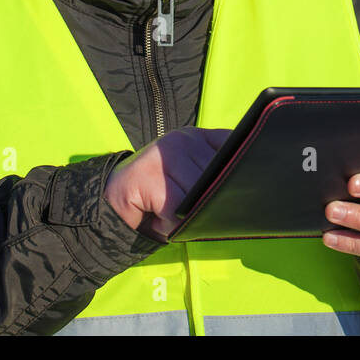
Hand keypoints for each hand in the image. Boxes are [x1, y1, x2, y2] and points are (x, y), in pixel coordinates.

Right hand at [104, 127, 230, 240]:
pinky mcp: (148, 175)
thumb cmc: (161, 199)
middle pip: (218, 179)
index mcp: (199, 137)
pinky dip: (171, 222)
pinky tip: (157, 215)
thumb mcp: (194, 182)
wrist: (112, 205)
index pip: (235, 146)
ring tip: (169, 211)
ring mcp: (165, 153)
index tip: (238, 186)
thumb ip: (216, 176)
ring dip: (187, 216)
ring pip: (198, 196)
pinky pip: (176, 209)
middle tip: (185, 209)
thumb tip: (247, 187)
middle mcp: (184, 139)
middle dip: (208, 203)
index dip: (240, 170)